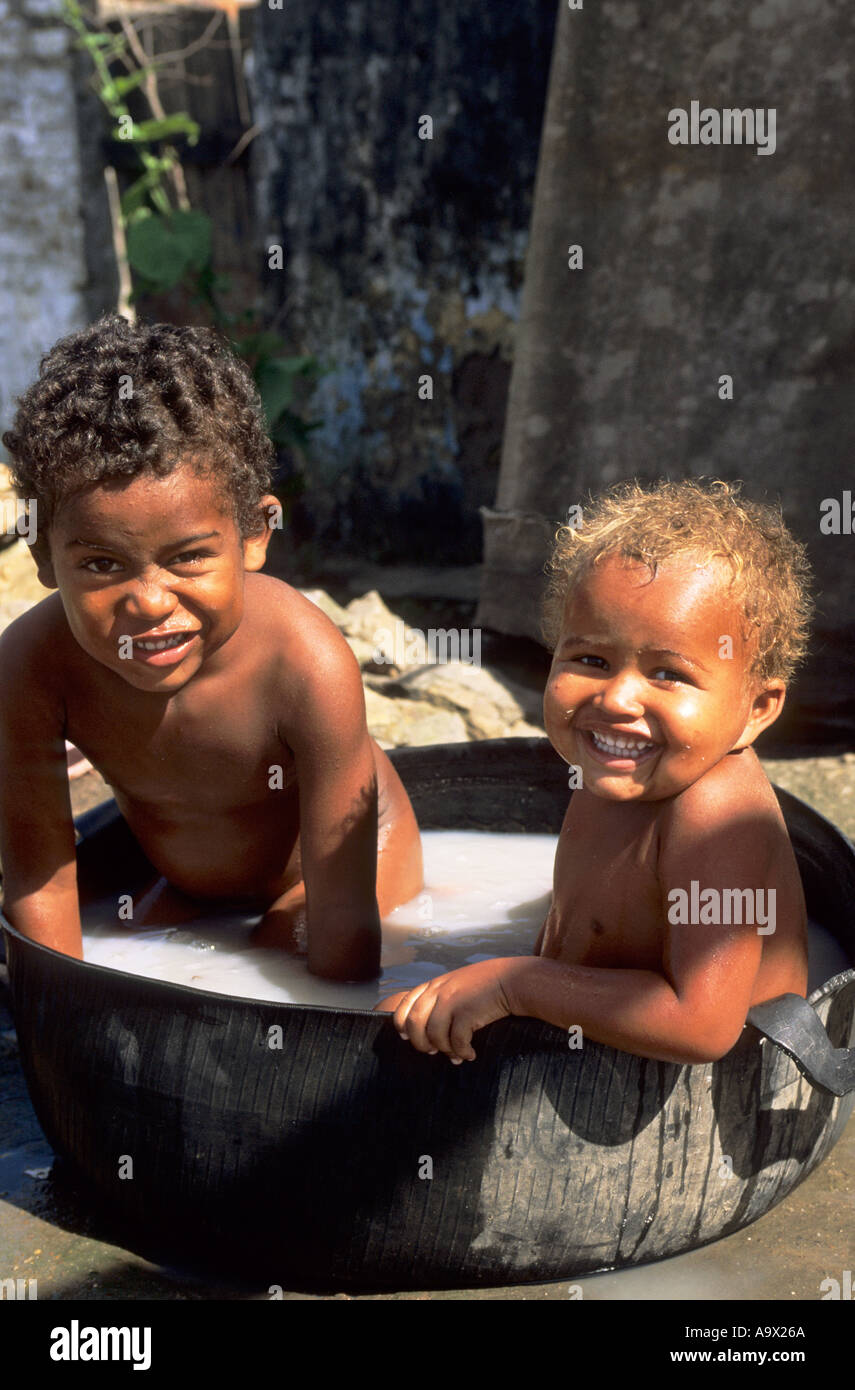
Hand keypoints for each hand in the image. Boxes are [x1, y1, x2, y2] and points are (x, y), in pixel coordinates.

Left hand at [374, 958, 516, 1063]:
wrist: (512, 980)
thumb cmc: (486, 986)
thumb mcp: (457, 985)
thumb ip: (440, 999)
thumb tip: (428, 1030)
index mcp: (434, 985)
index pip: (405, 1005)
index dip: (401, 1024)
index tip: (406, 1037)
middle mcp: (439, 991)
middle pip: (414, 1023)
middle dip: (419, 1042)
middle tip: (431, 1051)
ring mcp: (451, 1001)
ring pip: (433, 1035)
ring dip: (444, 1050)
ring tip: (456, 1055)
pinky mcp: (466, 1013)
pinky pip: (456, 1041)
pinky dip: (461, 1052)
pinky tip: (469, 1055)